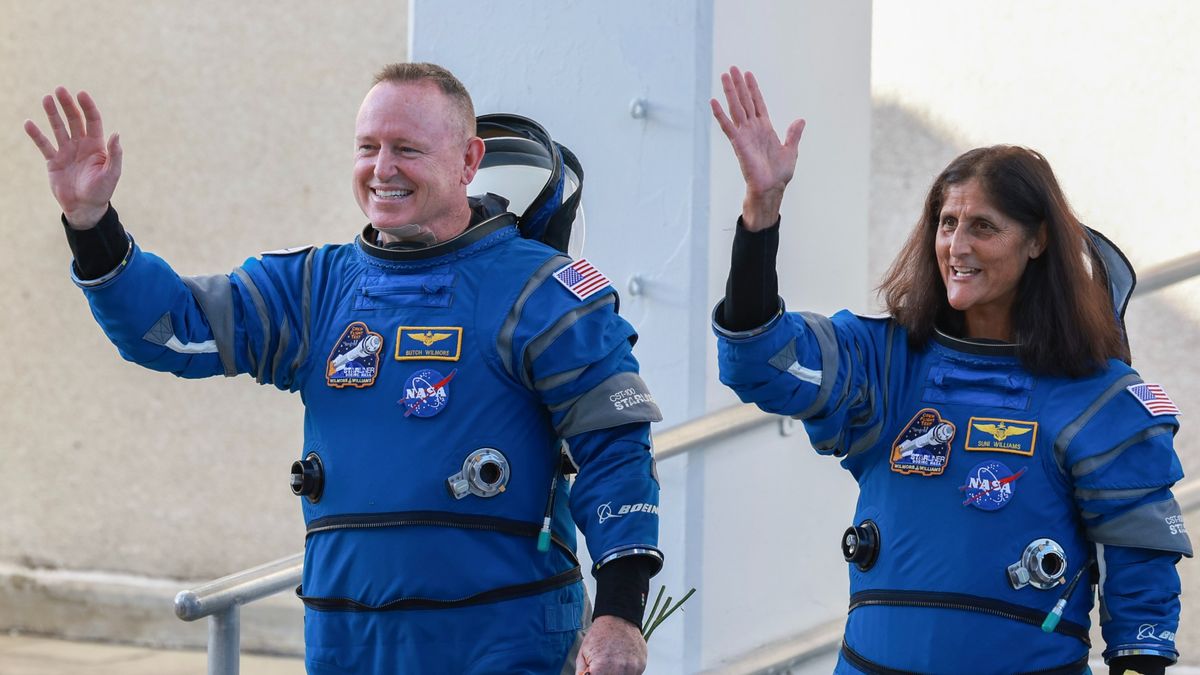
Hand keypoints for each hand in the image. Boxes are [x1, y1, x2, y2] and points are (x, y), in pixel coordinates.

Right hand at [24, 87, 122, 228]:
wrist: (85, 208)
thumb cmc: (101, 191)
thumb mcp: (111, 173)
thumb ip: (115, 154)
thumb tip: (117, 133)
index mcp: (97, 146)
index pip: (92, 121)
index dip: (87, 107)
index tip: (81, 94)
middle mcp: (81, 145)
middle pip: (74, 120)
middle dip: (68, 105)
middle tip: (59, 90)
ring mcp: (66, 151)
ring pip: (58, 128)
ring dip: (52, 113)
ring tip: (46, 98)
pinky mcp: (53, 161)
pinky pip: (43, 145)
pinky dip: (36, 135)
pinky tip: (29, 123)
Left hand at [575, 615, 645, 674]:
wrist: (618, 618)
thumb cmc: (600, 633)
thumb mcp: (583, 653)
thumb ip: (581, 671)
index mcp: (602, 668)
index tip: (595, 671)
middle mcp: (619, 669)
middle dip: (606, 673)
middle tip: (604, 667)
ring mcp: (632, 668)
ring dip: (617, 673)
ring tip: (613, 662)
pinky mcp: (641, 665)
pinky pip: (634, 673)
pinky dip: (628, 670)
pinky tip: (623, 660)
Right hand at [710, 66, 804, 230]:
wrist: (771, 188)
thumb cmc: (779, 174)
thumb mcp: (791, 150)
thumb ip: (793, 134)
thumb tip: (800, 120)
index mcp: (765, 129)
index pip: (757, 103)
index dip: (753, 89)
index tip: (748, 75)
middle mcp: (753, 129)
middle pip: (744, 101)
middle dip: (739, 85)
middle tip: (732, 68)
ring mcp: (745, 135)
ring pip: (736, 108)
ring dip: (730, 92)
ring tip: (724, 76)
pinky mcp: (738, 143)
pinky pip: (728, 126)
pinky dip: (720, 114)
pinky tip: (713, 101)